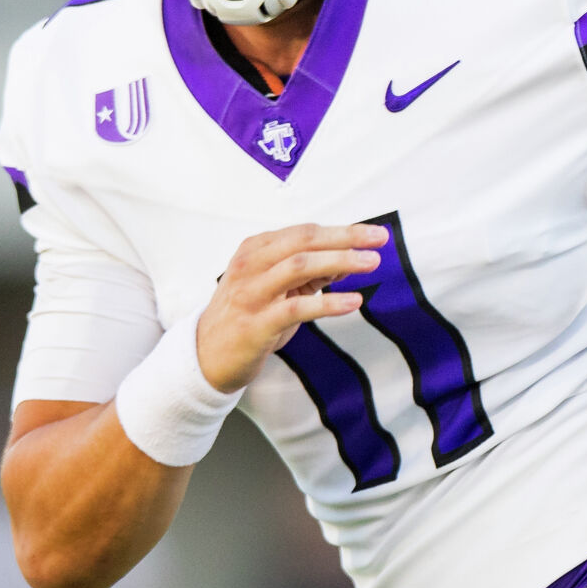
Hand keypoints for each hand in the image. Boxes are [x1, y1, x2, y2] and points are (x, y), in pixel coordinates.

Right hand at [196, 222, 388, 392]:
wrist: (207, 357)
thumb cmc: (246, 316)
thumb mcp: (274, 287)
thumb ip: (306, 272)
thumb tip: (345, 260)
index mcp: (255, 250)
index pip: (304, 232)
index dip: (341, 230)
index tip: (374, 233)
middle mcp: (250, 266)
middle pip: (303, 241)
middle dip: (345, 238)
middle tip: (379, 239)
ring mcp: (251, 294)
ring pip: (299, 266)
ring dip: (340, 261)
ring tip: (371, 263)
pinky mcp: (256, 324)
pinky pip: (296, 308)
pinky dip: (328, 303)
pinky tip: (354, 302)